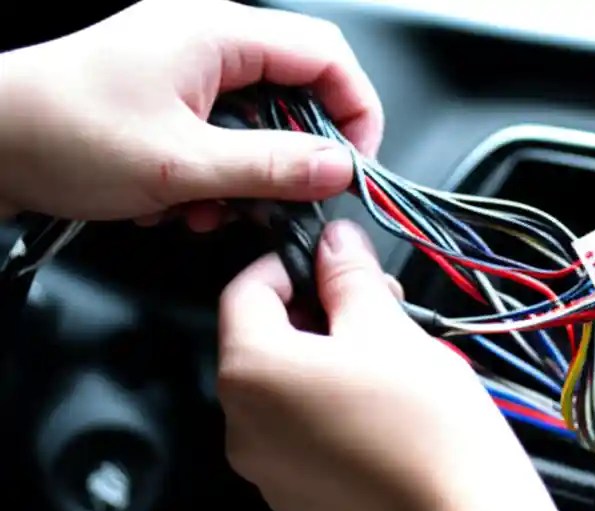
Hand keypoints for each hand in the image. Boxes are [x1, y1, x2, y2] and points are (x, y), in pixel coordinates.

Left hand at [0, 0, 381, 229]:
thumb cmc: (56, 132)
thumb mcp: (181, 164)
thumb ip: (271, 167)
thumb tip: (337, 168)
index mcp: (214, 33)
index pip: (326, 57)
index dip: (355, 111)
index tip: (354, 165)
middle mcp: (201, 41)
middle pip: (293, 94)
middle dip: (292, 157)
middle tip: (285, 200)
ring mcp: (179, 69)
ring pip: (255, 124)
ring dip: (245, 177)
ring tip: (210, 209)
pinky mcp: (160, 99)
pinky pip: (217, 136)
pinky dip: (210, 177)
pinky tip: (178, 203)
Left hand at [217, 220, 545, 510]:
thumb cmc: (426, 421)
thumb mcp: (389, 328)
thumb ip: (348, 277)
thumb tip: (333, 243)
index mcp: (251, 370)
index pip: (245, 292)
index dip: (292, 266)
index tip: (338, 263)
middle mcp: (241, 426)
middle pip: (263, 348)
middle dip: (317, 320)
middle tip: (382, 314)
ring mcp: (267, 475)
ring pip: (285, 398)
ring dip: (326, 370)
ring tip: (393, 371)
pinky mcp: (299, 507)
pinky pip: (303, 445)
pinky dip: (333, 420)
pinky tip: (387, 422)